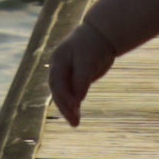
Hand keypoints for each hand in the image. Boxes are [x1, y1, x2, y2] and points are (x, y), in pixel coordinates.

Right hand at [46, 12, 119, 126]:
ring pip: (62, 94)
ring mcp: (64, 73)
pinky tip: (76, 115)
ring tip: (75, 123)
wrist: (100, 36)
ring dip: (67, 109)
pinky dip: (72, 104)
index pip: (58, 82)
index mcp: (58, 60)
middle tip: (74, 122)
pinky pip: (70, 94)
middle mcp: (58, 68)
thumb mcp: (88, 60)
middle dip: (64, 107)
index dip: (64, 97)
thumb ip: (82, 79)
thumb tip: (77, 100)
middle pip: (57, 91)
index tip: (74, 109)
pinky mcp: (72, 79)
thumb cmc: (93, 46)